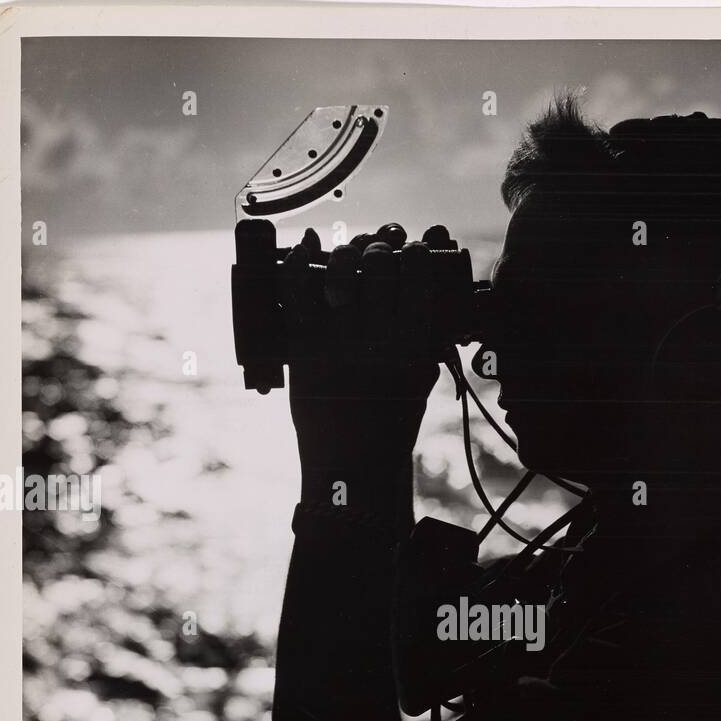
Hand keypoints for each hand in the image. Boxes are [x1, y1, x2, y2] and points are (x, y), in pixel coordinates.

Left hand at [286, 223, 453, 468]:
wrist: (352, 469)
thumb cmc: (389, 427)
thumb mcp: (420, 382)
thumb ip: (425, 341)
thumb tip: (424, 300)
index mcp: (413, 344)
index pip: (416, 274)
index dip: (412, 254)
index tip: (409, 253)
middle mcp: (378, 337)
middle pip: (378, 264)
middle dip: (377, 251)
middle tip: (374, 257)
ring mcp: (338, 340)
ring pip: (339, 268)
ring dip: (343, 255)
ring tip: (344, 261)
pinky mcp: (303, 348)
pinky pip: (296, 290)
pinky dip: (294, 265)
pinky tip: (301, 255)